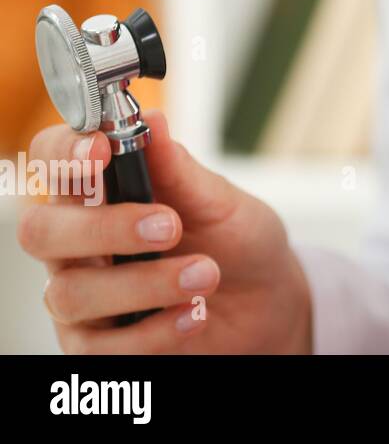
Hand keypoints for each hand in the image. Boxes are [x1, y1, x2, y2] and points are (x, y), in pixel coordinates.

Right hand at [17, 109, 313, 353]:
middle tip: (169, 226)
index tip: (102, 149)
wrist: (268, 304)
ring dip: (145, 284)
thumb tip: (151, 120)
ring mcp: (84, 297)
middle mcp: (80, 244)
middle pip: (41, 232)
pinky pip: (99, 348)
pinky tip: (192, 315)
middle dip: (102, 228)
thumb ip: (180, 170)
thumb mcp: (221, 202)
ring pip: (71, 294)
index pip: (52, 161)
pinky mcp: (100, 347)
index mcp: (103, 193)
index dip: (64, 153)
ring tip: (206, 274)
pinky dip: (151, 331)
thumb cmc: (237, 243)